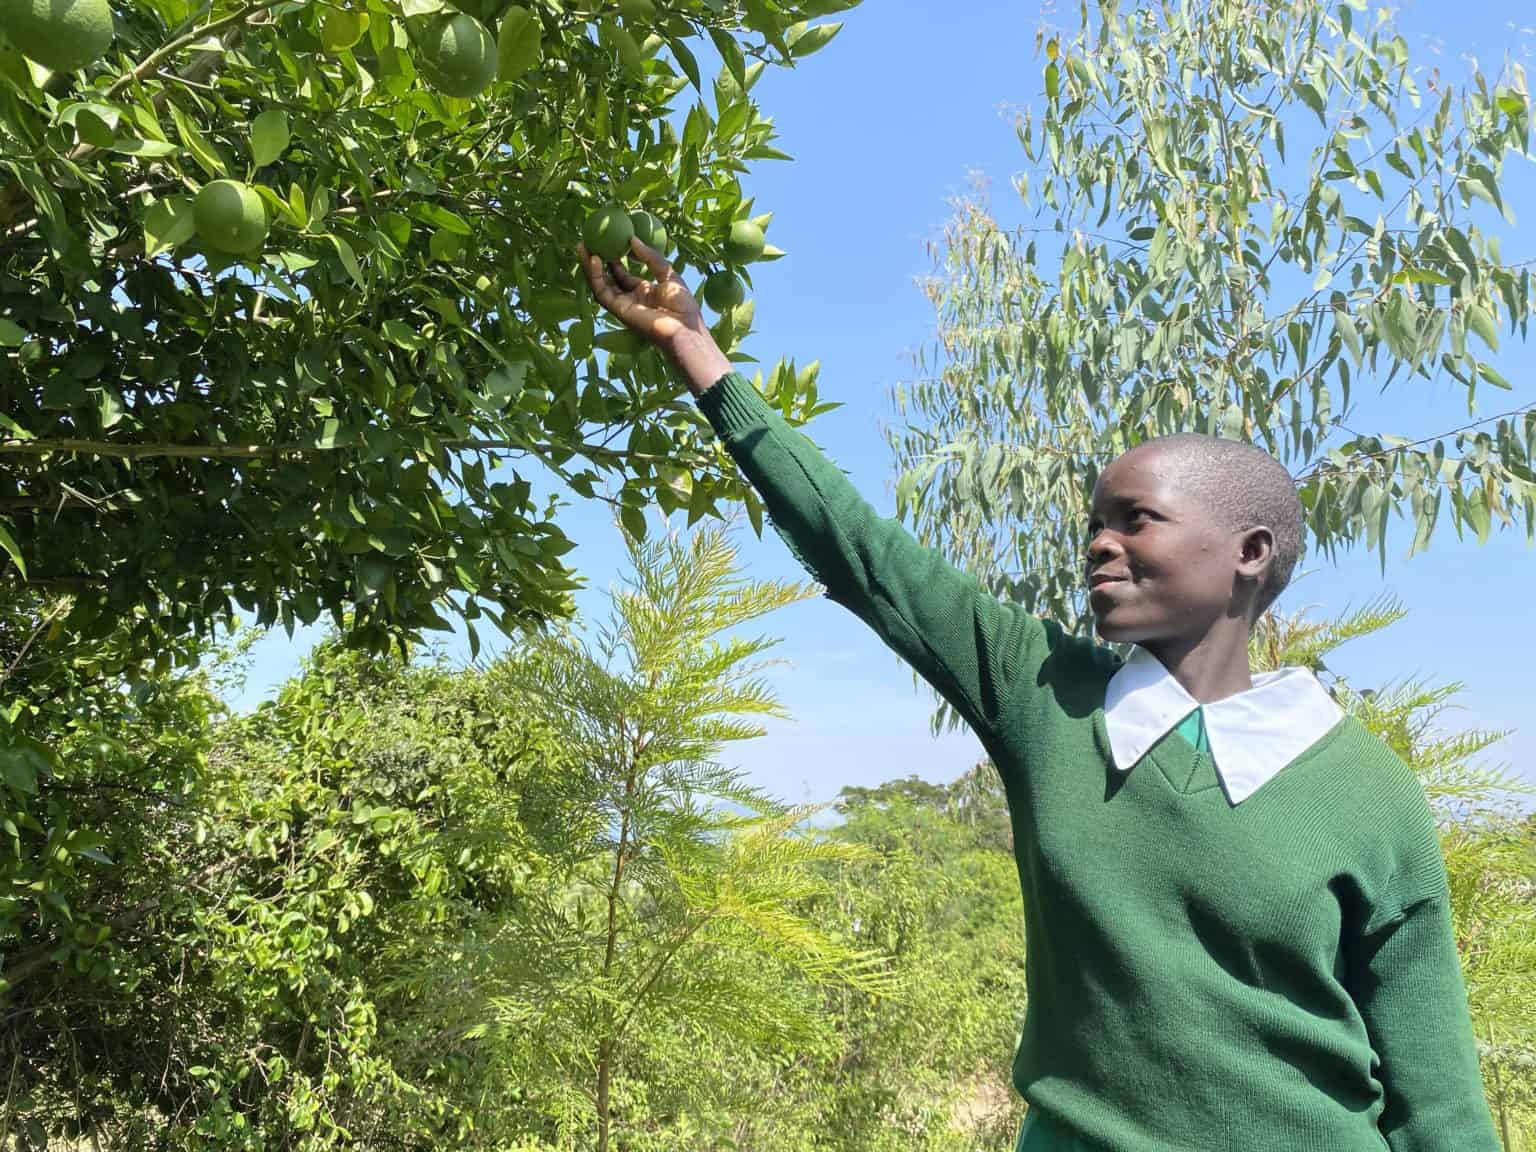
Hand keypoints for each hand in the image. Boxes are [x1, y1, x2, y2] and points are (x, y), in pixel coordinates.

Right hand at [579, 235, 732, 394]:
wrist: (685, 329)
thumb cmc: (683, 305)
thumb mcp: (668, 274)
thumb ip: (651, 258)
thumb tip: (633, 240)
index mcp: (644, 291)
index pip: (623, 274)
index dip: (614, 259)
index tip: (607, 241)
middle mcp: (631, 298)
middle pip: (608, 278)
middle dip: (596, 262)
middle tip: (588, 242)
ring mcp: (623, 305)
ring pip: (600, 285)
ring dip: (590, 267)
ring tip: (583, 247)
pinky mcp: (619, 310)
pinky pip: (603, 292)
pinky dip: (596, 277)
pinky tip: (595, 260)